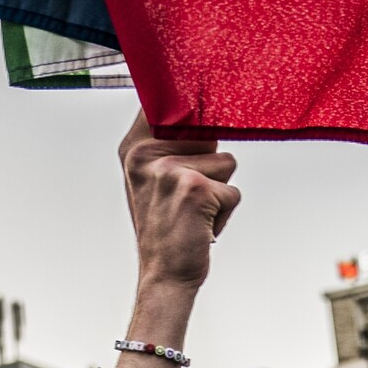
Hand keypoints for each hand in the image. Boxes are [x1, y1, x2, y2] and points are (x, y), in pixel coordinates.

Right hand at [120, 112, 239, 296]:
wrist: (164, 276)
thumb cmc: (166, 228)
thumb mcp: (154, 180)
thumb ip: (172, 145)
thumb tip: (209, 111)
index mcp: (134, 149)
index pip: (164, 100)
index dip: (191, 101)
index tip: (198, 91)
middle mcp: (146, 155)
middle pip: (209, 133)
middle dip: (211, 165)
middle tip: (187, 198)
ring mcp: (170, 171)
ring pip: (226, 163)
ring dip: (219, 191)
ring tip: (194, 214)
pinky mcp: (196, 189)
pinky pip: (233, 192)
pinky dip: (225, 213)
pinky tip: (201, 227)